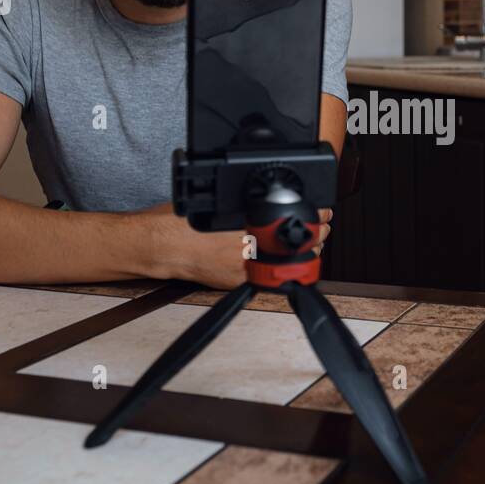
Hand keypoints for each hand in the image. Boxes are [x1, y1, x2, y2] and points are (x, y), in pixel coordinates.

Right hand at [133, 204, 332, 285]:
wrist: (158, 245)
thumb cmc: (180, 220)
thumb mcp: (222, 201)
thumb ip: (250, 205)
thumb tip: (275, 202)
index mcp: (247, 225)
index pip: (296, 221)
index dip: (317, 216)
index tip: (326, 212)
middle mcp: (248, 249)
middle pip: (299, 243)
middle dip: (315, 234)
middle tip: (323, 225)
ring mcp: (244, 268)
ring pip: (287, 261)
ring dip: (300, 250)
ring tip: (309, 241)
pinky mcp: (237, 282)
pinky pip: (267, 275)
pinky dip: (277, 266)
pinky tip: (281, 257)